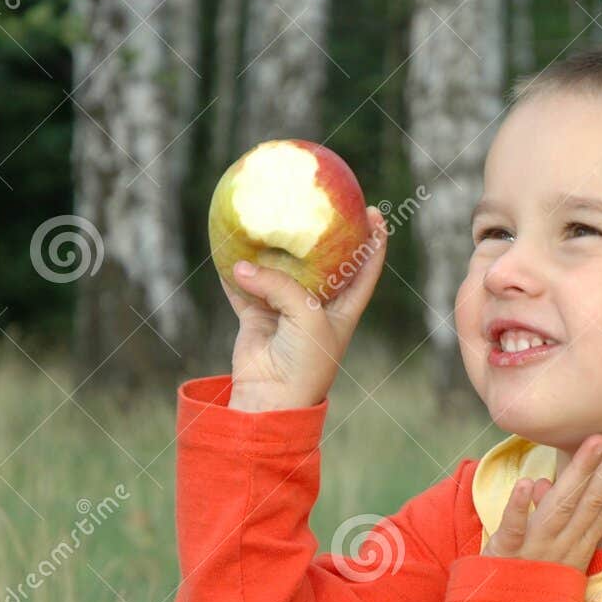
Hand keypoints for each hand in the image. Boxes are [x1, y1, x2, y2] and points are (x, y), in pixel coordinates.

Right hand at [222, 205, 387, 411]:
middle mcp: (316, 307)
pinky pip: (244, 285)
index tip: (373, 212)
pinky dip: (235, 268)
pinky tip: (227, 245)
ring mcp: (285, 311)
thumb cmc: (304, 360)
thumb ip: (280, 284)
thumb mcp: (306, 316)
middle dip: (321, 235)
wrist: (272, 399)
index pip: (366, 268)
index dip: (373, 241)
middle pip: (323, 262)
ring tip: (270, 215)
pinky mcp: (257, 316)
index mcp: (344, 310)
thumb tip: (242, 263)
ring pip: (279, 270)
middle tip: (317, 203)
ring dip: (273, 247)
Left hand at [482, 424, 601, 572]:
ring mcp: (535, 552)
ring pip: (561, 508)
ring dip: (579, 473)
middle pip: (592, 501)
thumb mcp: (547, 551)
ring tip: (595, 441)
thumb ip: (546, 515)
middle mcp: (563, 548)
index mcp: (577, 546)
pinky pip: (513, 530)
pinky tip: (529, 482)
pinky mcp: (505, 557)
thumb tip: (543, 482)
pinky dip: (520, 507)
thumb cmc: (525, 582)